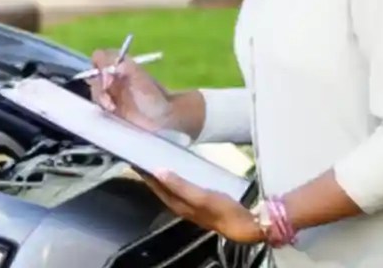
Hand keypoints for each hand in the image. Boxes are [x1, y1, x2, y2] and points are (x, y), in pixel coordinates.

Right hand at [87, 48, 176, 130]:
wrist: (163, 118)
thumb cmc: (156, 97)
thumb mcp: (144, 81)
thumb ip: (130, 69)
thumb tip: (115, 65)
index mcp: (121, 65)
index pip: (100, 57)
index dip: (100, 65)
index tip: (108, 77)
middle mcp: (113, 76)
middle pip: (94, 74)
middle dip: (99, 84)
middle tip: (107, 92)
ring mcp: (110, 91)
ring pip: (94, 89)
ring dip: (100, 96)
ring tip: (111, 106)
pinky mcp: (109, 105)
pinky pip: (97, 102)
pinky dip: (101, 105)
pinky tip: (112, 110)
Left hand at [141, 170, 264, 244]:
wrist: (247, 225)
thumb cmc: (224, 211)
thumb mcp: (201, 197)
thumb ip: (180, 185)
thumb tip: (158, 171)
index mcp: (178, 204)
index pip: (156, 187)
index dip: (145, 174)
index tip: (135, 159)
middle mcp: (182, 205)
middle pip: (162, 187)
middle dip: (152, 174)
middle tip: (145, 156)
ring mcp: (192, 204)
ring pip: (172, 187)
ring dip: (165, 175)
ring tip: (160, 159)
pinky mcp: (203, 201)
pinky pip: (184, 186)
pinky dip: (179, 177)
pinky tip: (183, 169)